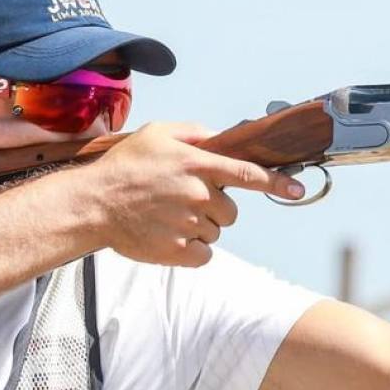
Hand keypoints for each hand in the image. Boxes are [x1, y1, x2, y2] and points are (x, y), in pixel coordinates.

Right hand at [62, 122, 305, 265]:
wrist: (92, 204)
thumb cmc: (124, 167)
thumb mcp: (158, 134)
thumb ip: (195, 134)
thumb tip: (222, 139)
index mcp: (197, 164)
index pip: (248, 174)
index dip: (276, 183)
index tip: (297, 190)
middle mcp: (198, 194)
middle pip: (231, 210)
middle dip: (214, 207)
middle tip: (182, 201)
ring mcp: (189, 224)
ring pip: (217, 232)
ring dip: (200, 227)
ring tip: (167, 217)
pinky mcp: (179, 251)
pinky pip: (204, 255)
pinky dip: (192, 250)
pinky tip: (170, 236)